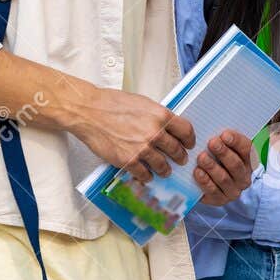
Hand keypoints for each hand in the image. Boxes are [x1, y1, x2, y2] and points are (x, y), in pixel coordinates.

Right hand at [71, 84, 195, 181]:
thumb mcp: (143, 103)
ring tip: (165, 171)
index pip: (186, 131)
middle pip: (177, 150)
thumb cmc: (112, 104)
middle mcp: (155, 132)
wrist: (89, 111)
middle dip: (180, 157)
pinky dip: (147, 176)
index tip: (189, 144)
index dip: (189, 140)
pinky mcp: (129, 160)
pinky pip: (144, 174)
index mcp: (161, 115)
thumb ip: (157, 116)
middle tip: (180, 160)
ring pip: (163, 165)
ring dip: (165, 170)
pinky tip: (147, 175)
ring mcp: (143, 148)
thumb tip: (167, 127)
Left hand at [191, 130, 253, 207]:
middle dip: (223, 153)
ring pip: (224, 178)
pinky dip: (205, 181)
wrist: (209, 183)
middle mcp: (244, 177)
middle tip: (212, 143)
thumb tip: (214, 129)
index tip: (224, 134)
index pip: (247, 149)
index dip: (236, 141)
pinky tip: (197, 172)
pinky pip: (213, 192)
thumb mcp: (223, 147)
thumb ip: (222, 139)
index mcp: (249, 160)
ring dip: (212, 167)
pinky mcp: (220, 200)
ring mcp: (233, 190)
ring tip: (201, 157)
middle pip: (236, 165)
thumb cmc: (217, 159)